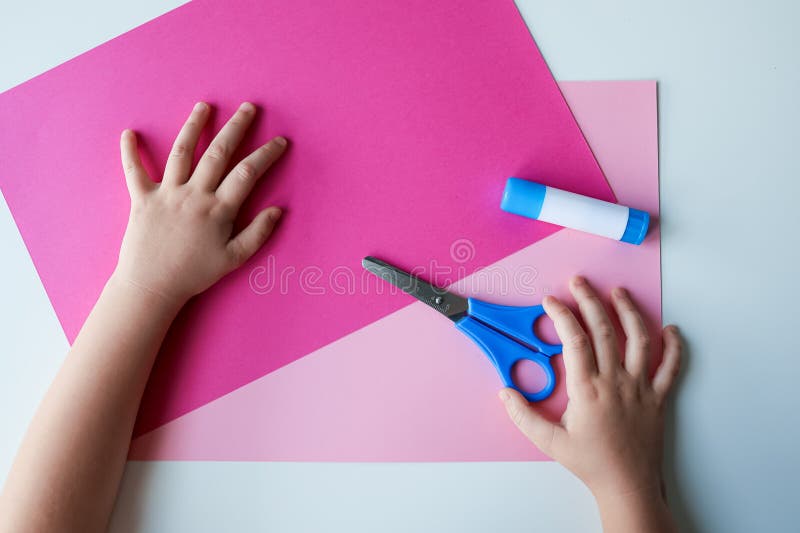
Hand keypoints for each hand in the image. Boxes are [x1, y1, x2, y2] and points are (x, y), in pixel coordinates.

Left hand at [113, 102, 285, 304]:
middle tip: (249, 108)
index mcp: (218, 209)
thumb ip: (258, 233)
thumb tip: (278, 210)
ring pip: (182, 152)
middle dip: (236, 128)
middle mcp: (193, 195)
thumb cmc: (195, 275)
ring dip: (193, 126)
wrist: (152, 286)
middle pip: (218, 153)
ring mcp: (167, 194)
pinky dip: (130, 152)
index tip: (280, 141)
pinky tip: (129, 133)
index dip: (266, 154)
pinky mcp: (142, 199)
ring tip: (203, 106)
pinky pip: (134, 171)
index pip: (248, 173)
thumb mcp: (234, 259)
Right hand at [499, 276, 680, 500]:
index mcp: (588, 389)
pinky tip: (670, 329)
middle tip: (579, 282)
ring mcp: (640, 387)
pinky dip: (674, 346)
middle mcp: (615, 382)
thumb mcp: (549, 442)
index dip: (561, 315)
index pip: (574, 340)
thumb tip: (505, 393)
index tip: (551, 302)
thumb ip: (523, 415)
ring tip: (618, 293)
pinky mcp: (658, 397)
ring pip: (639, 339)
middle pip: (604, 330)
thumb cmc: (591, 464)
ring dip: (628, 311)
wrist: (628, 485)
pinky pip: (671, 367)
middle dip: (590, 300)